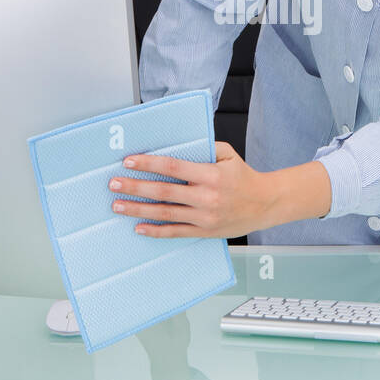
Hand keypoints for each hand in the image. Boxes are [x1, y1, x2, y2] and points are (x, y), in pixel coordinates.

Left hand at [110, 141, 277, 239]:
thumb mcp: (228, 154)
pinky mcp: (204, 231)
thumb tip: (175, 146)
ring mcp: (204, 217)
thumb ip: (204, 148)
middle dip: (135, 187)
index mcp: (210, 175)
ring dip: (138, 209)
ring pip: (165, 213)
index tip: (129, 161)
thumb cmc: (243, 176)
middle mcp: (206, 197)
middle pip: (163, 192)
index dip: (148, 164)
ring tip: (118, 205)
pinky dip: (155, 231)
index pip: (173, 167)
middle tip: (114, 184)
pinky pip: (176, 232)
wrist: (265, 204)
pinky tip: (138, 227)